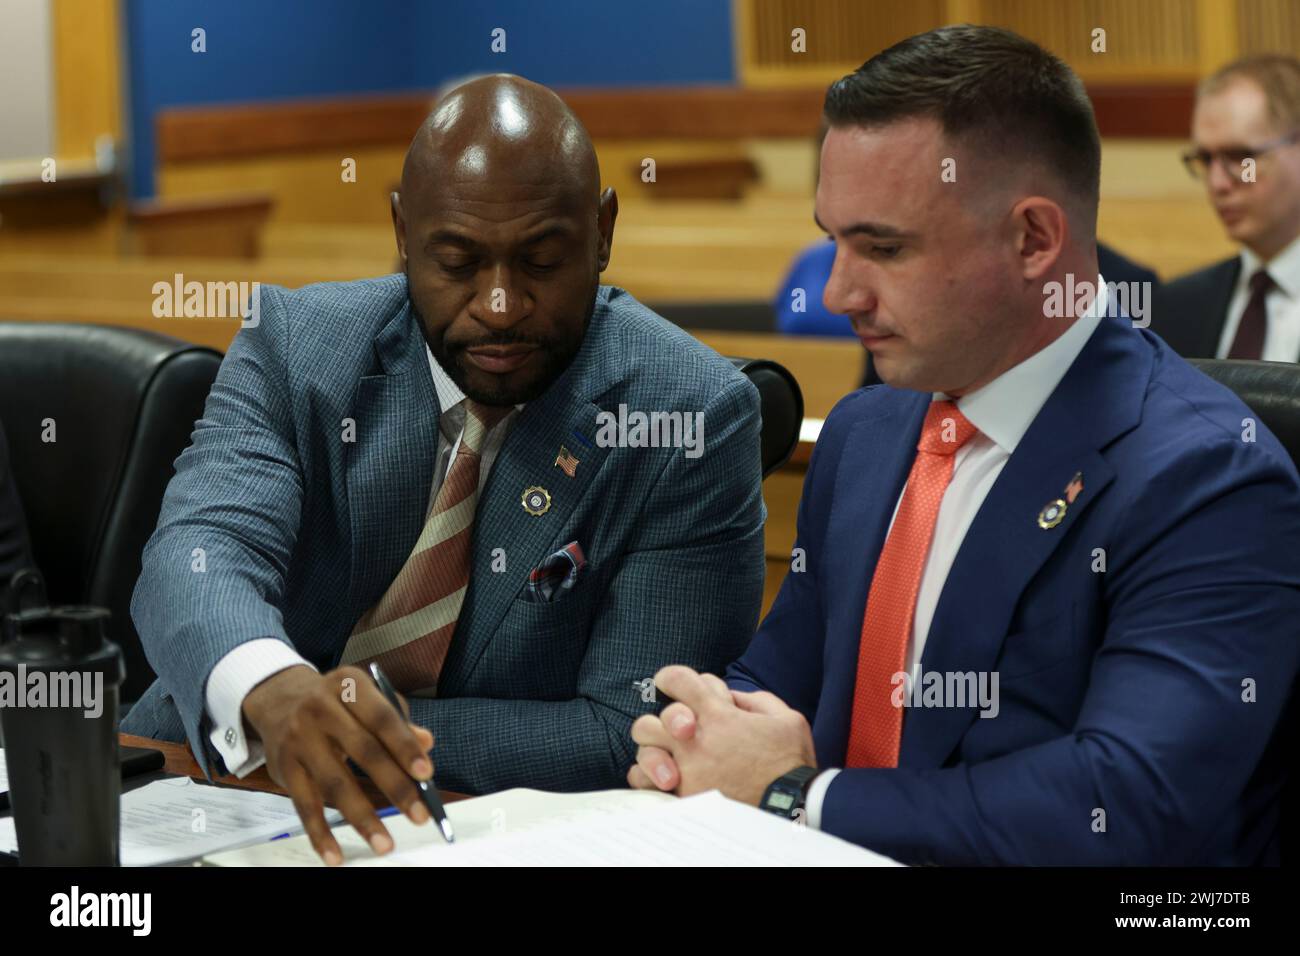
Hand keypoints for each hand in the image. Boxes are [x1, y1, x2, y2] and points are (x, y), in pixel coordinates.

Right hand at [242, 664, 435, 864]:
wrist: (279, 698)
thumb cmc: (337, 702)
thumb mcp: (366, 698)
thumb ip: (397, 721)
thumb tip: (426, 744)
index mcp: (349, 686)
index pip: (382, 717)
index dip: (404, 746)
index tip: (427, 773)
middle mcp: (321, 709)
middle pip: (363, 751)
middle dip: (395, 786)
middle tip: (420, 815)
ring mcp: (299, 739)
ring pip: (334, 783)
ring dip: (362, 817)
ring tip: (384, 843)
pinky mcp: (284, 767)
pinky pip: (304, 806)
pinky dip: (320, 834)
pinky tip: (336, 856)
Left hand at [628, 665, 815, 805]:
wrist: (793, 806)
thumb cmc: (791, 763)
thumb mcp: (786, 718)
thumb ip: (755, 700)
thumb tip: (732, 698)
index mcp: (718, 715)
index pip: (676, 680)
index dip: (672, 679)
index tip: (674, 685)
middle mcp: (694, 740)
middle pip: (650, 719)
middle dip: (662, 720)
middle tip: (682, 730)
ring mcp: (686, 770)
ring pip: (644, 750)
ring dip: (654, 748)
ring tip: (672, 756)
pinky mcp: (684, 797)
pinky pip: (645, 783)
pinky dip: (648, 778)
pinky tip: (665, 777)